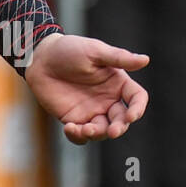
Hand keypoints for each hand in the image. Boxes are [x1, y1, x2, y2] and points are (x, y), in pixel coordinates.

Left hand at [23, 32, 149, 143]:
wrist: (39, 58)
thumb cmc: (68, 50)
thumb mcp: (94, 51)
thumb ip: (118, 58)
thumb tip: (145, 60)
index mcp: (117, 83)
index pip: (136, 99)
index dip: (138, 108)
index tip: (131, 116)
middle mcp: (108, 100)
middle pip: (122, 120)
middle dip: (119, 128)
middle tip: (112, 131)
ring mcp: (91, 111)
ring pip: (102, 131)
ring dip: (97, 133)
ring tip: (84, 129)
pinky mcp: (73, 119)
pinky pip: (80, 135)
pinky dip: (78, 137)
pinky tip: (70, 128)